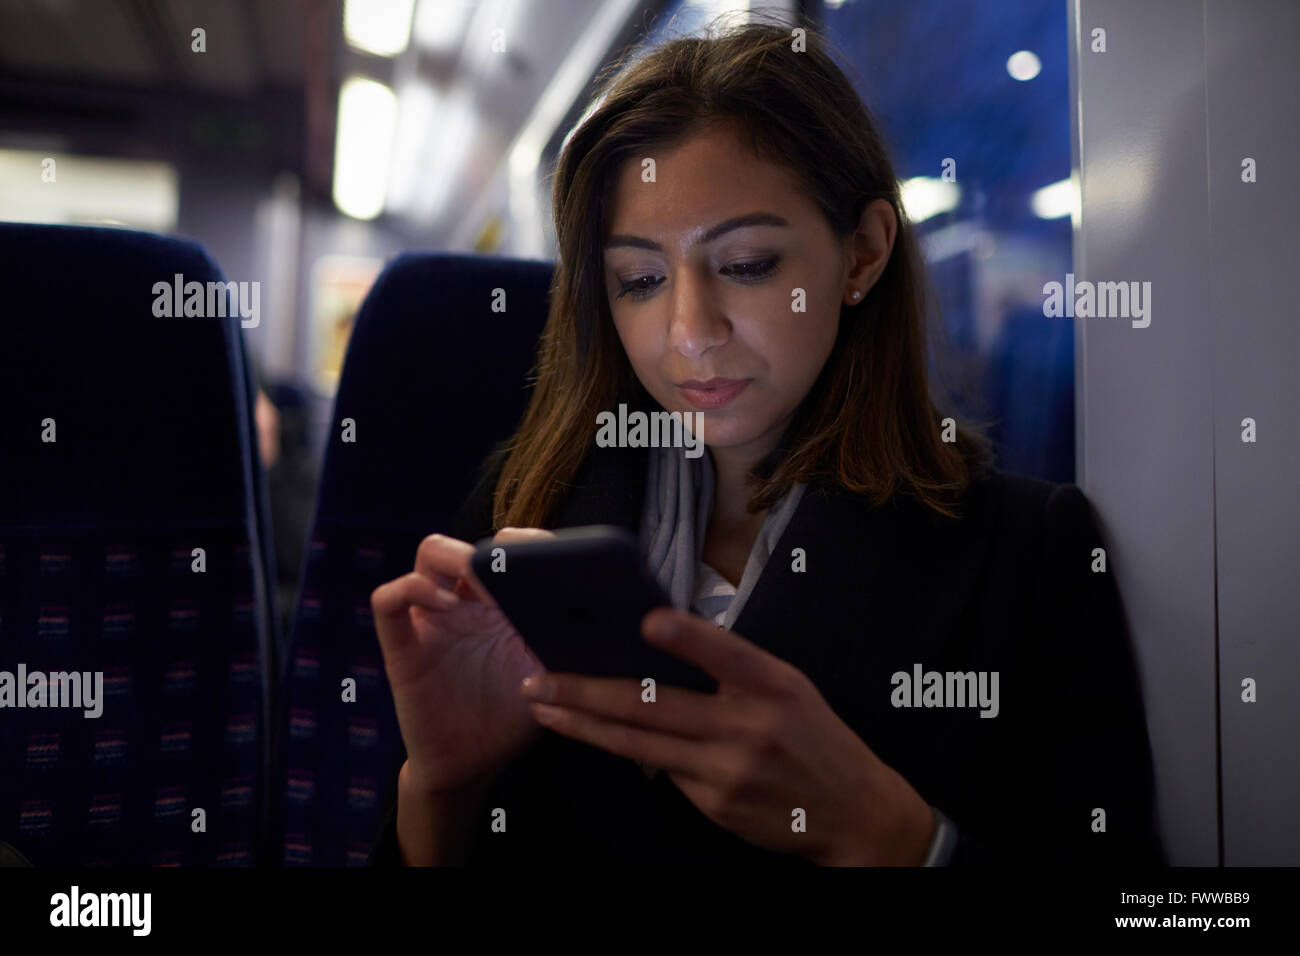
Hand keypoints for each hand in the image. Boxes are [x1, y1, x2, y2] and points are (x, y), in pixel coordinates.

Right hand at [372, 528, 554, 795]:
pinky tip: (447, 605)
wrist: (473, 764)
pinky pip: (388, 600)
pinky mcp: (403, 645)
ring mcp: (432, 619)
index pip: (509, 547)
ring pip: (431, 553)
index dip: (529, 541)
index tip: (554, 557)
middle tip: (516, 572)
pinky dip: (413, 589)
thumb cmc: (512, 715)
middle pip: (474, 538)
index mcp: (501, 601)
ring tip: (483, 583)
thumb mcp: (549, 674)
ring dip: (457, 556)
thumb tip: (602, 610)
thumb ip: (565, 641)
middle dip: (494, 547)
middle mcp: (466, 601)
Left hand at [519, 607, 935, 864]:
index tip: (647, 622)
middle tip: (541, 680)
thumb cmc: (812, 735)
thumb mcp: (788, 686)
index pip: (727, 653)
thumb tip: (661, 635)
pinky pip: (662, 770)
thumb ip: (733, 665)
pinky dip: (626, 749)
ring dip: (584, 724)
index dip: (687, 637)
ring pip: (641, 744)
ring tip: (544, 707)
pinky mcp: (715, 803)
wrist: (853, 812)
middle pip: (657, 706)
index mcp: (773, 684)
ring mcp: (729, 769)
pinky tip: (592, 732)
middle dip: (588, 692)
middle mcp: (751, 726)